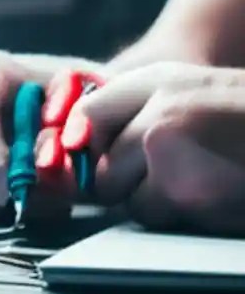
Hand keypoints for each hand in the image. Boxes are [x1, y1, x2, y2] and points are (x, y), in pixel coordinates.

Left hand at [65, 62, 244, 232]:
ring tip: (205, 181)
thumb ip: (137, 113)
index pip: (85, 116)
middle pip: (99, 166)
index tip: (95, 163)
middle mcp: (158, 103)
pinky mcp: (182, 185)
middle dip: (126, 184)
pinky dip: (181, 215)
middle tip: (176, 175)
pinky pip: (155, 215)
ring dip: (156, 202)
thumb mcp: (195, 97)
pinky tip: (217, 196)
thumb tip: (77, 148)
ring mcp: (168, 142)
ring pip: (125, 197)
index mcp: (160, 78)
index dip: (85, 148)